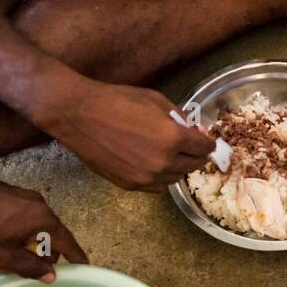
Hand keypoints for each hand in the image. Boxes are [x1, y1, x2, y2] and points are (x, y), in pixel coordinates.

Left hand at [0, 168, 87, 281]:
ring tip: (11, 253)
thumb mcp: (3, 258)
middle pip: (50, 230)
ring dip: (29, 238)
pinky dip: (17, 226)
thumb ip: (31, 267)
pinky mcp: (2, 189)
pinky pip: (19, 212)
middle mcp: (36, 201)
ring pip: (33, 221)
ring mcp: (18, 192)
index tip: (84, 267)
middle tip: (34, 268)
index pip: (67, 241)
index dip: (75, 257)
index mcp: (42, 218)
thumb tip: (51, 274)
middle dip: (45, 250)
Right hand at [46, 80, 213, 192]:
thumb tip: (193, 131)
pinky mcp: (130, 185)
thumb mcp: (155, 99)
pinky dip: (161, 177)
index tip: (205, 140)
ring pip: (175, 178)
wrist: (79, 115)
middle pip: (193, 166)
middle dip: (196, 155)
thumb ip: (179, 118)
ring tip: (169, 153)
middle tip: (190, 147)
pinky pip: (157, 187)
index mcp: (172, 138)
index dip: (207, 143)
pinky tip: (154, 164)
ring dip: (178, 167)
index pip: (204, 148)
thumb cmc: (116, 101)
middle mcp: (163, 162)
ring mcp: (146, 177)